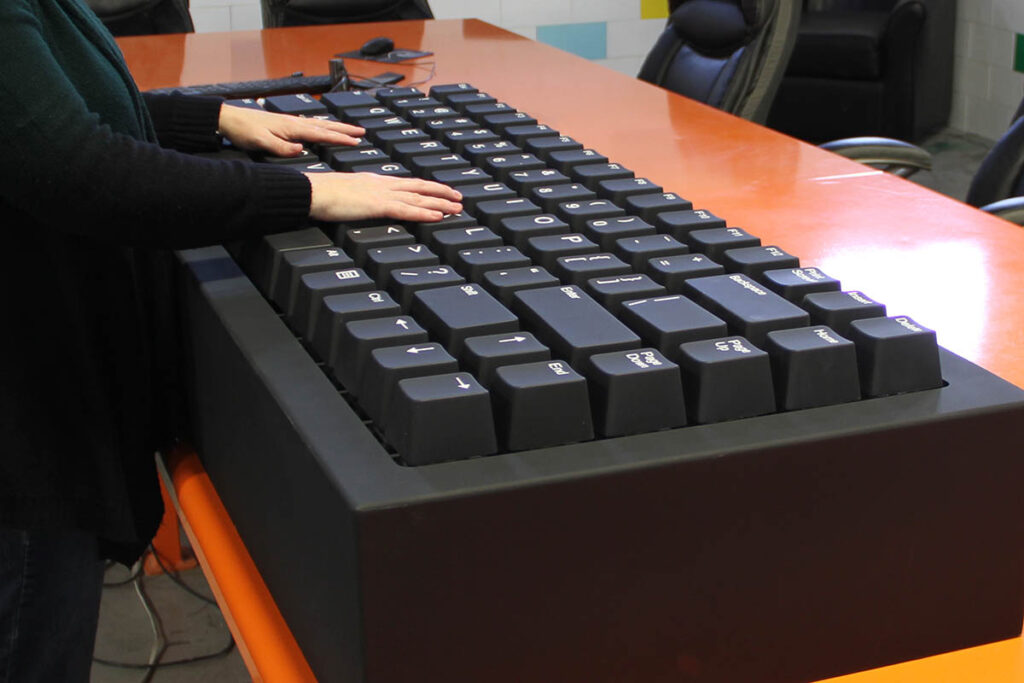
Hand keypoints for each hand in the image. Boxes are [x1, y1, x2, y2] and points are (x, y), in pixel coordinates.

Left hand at [217, 103, 364, 155]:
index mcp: (291, 128)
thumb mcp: (261, 142)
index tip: (356, 141)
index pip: (321, 133)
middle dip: (344, 129)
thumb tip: (301, 150)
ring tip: (349, 129)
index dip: (340, 138)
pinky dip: (322, 126)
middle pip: (325, 126)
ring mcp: (290, 122)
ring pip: (319, 124)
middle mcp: (294, 123)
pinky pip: (310, 124)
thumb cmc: (243, 130)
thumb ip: (281, 147)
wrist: (228, 119)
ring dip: (335, 127)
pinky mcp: (284, 124)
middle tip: (361, 132)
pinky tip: (323, 128)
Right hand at [305, 172, 463, 222]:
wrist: (312, 191)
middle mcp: (382, 184)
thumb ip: (362, 198)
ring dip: (439, 203)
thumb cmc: (323, 194)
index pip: (407, 184)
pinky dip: (424, 213)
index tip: (442, 191)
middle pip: (418, 188)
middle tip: (459, 199)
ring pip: (418, 198)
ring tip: (457, 208)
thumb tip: (367, 204)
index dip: (427, 188)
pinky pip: (406, 210)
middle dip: (441, 193)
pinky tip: (438, 216)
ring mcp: (381, 194)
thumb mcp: (348, 194)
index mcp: (375, 181)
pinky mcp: (377, 206)